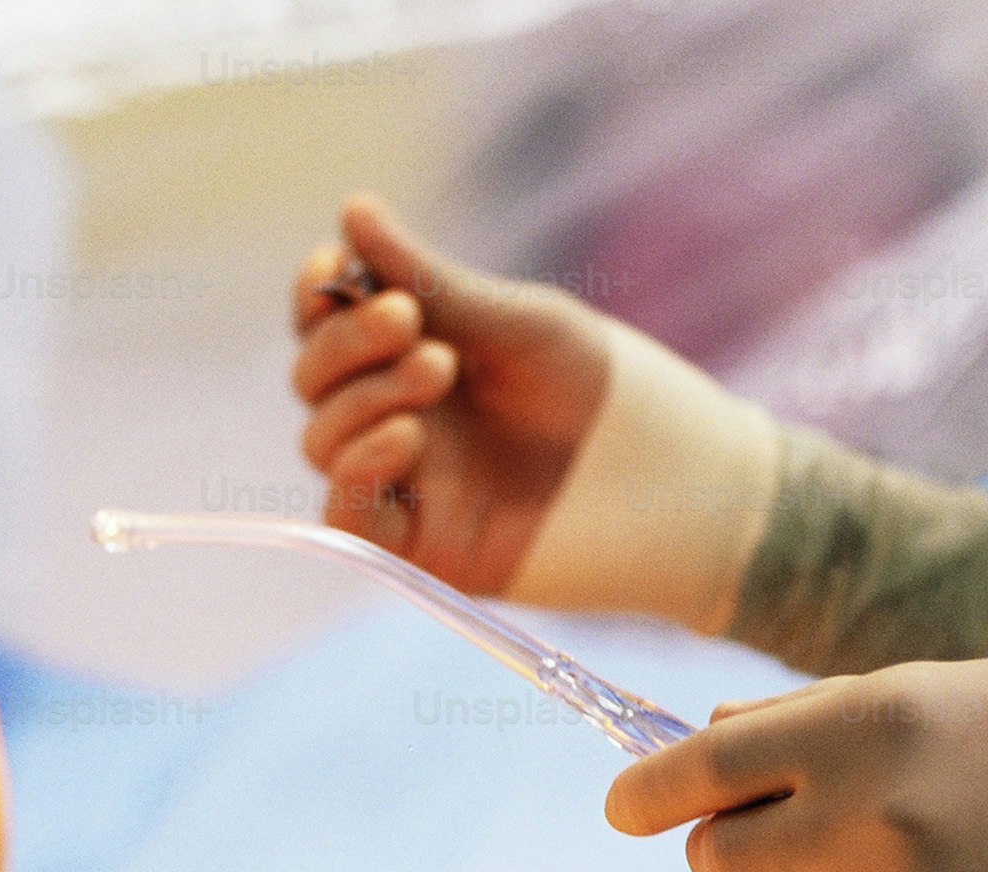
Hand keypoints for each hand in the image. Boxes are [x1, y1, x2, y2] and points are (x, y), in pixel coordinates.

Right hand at [289, 192, 607, 588]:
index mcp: (416, 351)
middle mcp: (400, 414)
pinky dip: (359, 469)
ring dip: (363, 396)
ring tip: (440, 370)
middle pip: (314, 378)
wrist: (673, 485)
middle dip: (345, 340)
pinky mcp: (418, 545)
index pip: (327, 323)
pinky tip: (407, 436)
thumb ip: (431, 280)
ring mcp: (405, 481)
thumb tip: (352, 210)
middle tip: (411, 320)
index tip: (331, 269)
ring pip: (322, 439)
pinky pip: (347, 514)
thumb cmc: (608, 392)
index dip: (314, 296)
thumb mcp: (517, 324)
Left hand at [605, 659, 987, 871]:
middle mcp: (860, 814)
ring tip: (935, 870)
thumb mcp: (949, 692)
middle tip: (808, 840)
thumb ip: (824, 720)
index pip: (704, 767)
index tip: (626, 807)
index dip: (651, 793)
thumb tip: (714, 734)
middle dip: (744, 853)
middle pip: (721, 865)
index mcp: (861, 723)